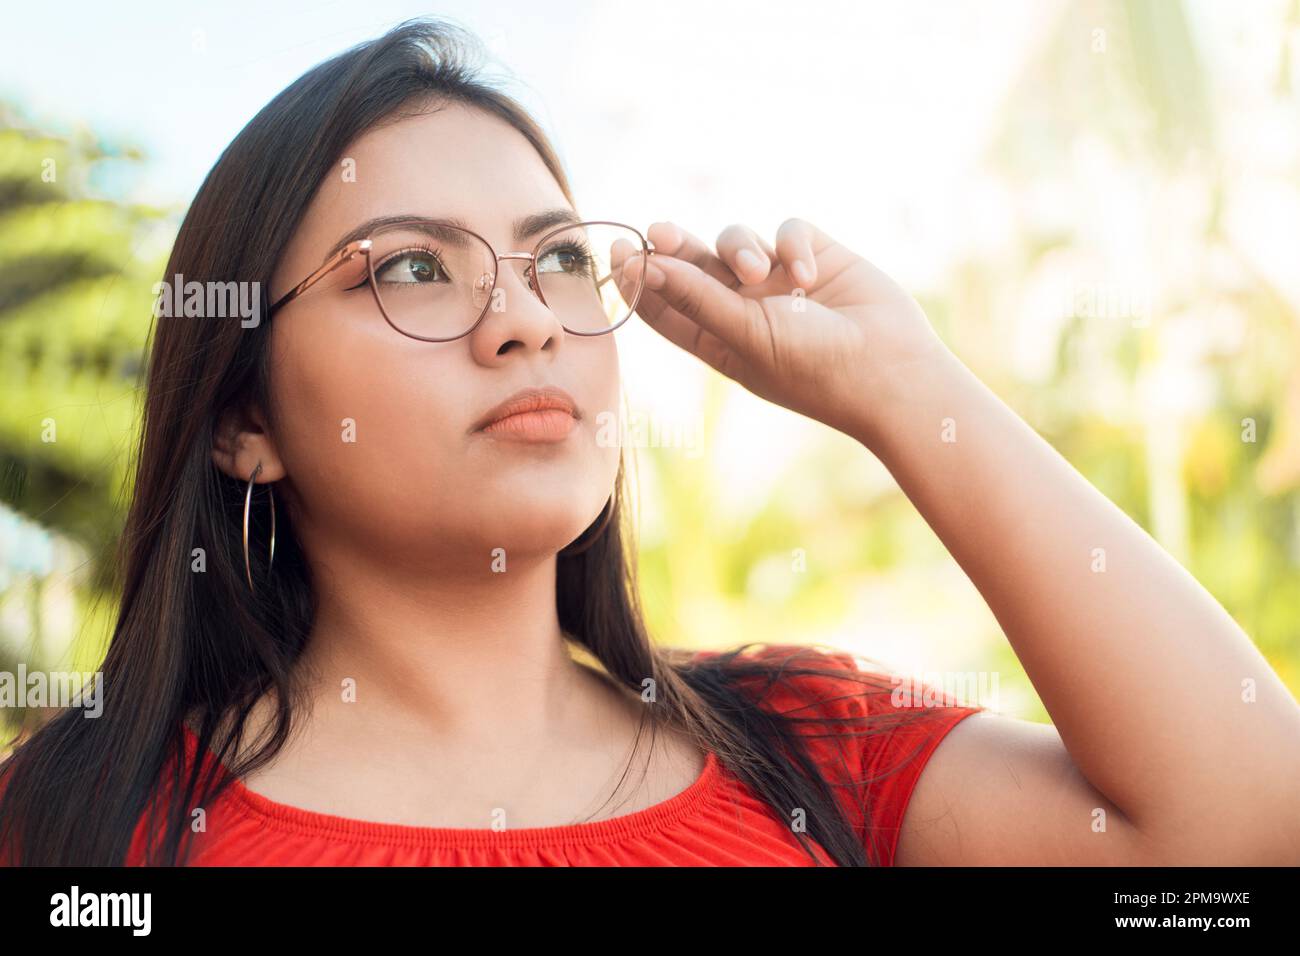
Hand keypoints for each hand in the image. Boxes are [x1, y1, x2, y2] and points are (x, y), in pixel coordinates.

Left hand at [619, 218, 957, 447]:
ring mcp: (778, 281)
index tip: (620, 253)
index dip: (641, 279)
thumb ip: (696, 298)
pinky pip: (788, 230)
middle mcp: (743, 307)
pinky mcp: (814, 255)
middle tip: (658, 232)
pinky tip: (806, 273)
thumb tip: (645, 266)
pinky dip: (791, 244)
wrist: (891, 370)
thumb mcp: (747, 336)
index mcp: (718, 338)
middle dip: (674, 246)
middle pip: (692, 265)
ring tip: (758, 270)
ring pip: (736, 241)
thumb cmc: (814, 369)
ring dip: (739, 247)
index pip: (665, 305)